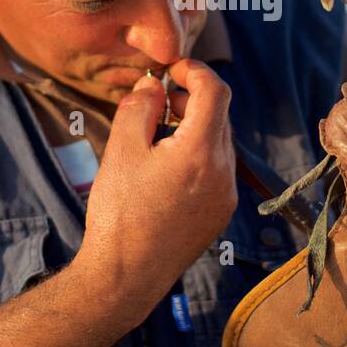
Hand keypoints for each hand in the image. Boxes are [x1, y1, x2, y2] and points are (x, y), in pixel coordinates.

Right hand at [79, 58, 237, 325]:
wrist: (126, 276)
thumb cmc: (120, 213)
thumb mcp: (122, 150)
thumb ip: (139, 108)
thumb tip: (154, 84)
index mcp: (201, 152)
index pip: (216, 90)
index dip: (195, 71)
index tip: (172, 69)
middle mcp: (223, 172)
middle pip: (220, 116)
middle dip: (191, 99)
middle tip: (157, 101)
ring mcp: (226, 195)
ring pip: (219, 142)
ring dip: (194, 127)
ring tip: (157, 133)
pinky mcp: (220, 213)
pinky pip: (217, 169)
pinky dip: (198, 154)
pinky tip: (166, 166)